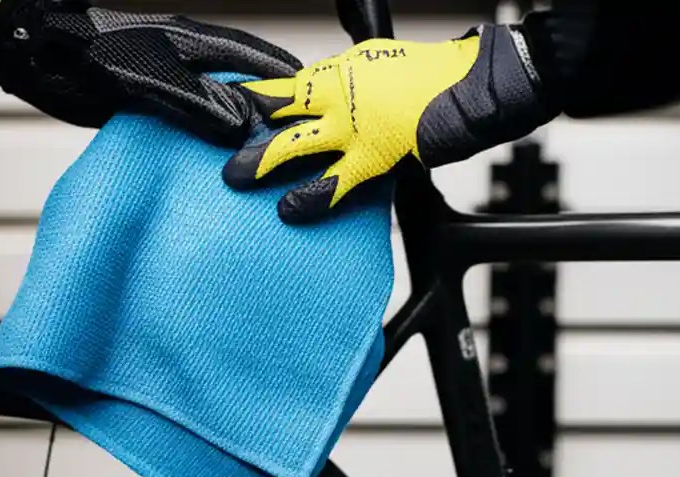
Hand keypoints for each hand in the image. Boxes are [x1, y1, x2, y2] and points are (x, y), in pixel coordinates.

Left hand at [0, 0, 300, 145]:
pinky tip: (222, 167)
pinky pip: (195, 124)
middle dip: (273, 110)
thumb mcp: (155, 82)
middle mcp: (192, 61)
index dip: (291, 83)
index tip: (319, 103)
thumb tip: (247, 130)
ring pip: (222, 107)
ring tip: (269, 159)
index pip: (261, 61)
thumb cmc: (93, 57)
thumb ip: (202, 105)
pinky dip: (213, 142)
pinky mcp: (154, 101)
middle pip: (247, 86)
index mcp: (200, 46)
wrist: (42, 54)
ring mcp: (173, 80)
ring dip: (243, 131)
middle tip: (300, 140)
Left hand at [222, 24, 556, 223]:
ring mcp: (351, 130)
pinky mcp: (372, 158)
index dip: (247, 99)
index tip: (222, 108)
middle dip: (243, 129)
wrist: (464, 89)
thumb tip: (312, 90)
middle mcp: (337, 99)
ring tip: (236, 178)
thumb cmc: (423, 74)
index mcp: (335, 74)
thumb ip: (337, 79)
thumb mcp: (370, 61)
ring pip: (295, 145)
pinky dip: (311, 198)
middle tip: (216, 143)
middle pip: (276, 113)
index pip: (279, 87)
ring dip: (263, 163)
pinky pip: (335, 183)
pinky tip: (289, 210)